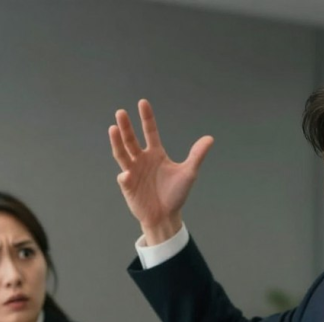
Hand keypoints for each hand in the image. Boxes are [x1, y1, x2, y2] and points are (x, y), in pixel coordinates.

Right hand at [108, 99, 213, 244]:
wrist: (166, 216)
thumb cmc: (175, 194)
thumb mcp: (188, 173)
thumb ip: (197, 156)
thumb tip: (210, 138)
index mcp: (156, 154)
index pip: (150, 132)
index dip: (147, 118)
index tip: (143, 102)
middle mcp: (142, 159)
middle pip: (131, 140)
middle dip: (126, 126)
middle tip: (121, 112)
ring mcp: (133, 172)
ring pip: (122, 154)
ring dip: (117, 142)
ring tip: (113, 128)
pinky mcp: (128, 186)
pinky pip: (124, 178)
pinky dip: (125, 176)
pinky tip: (127, 174)